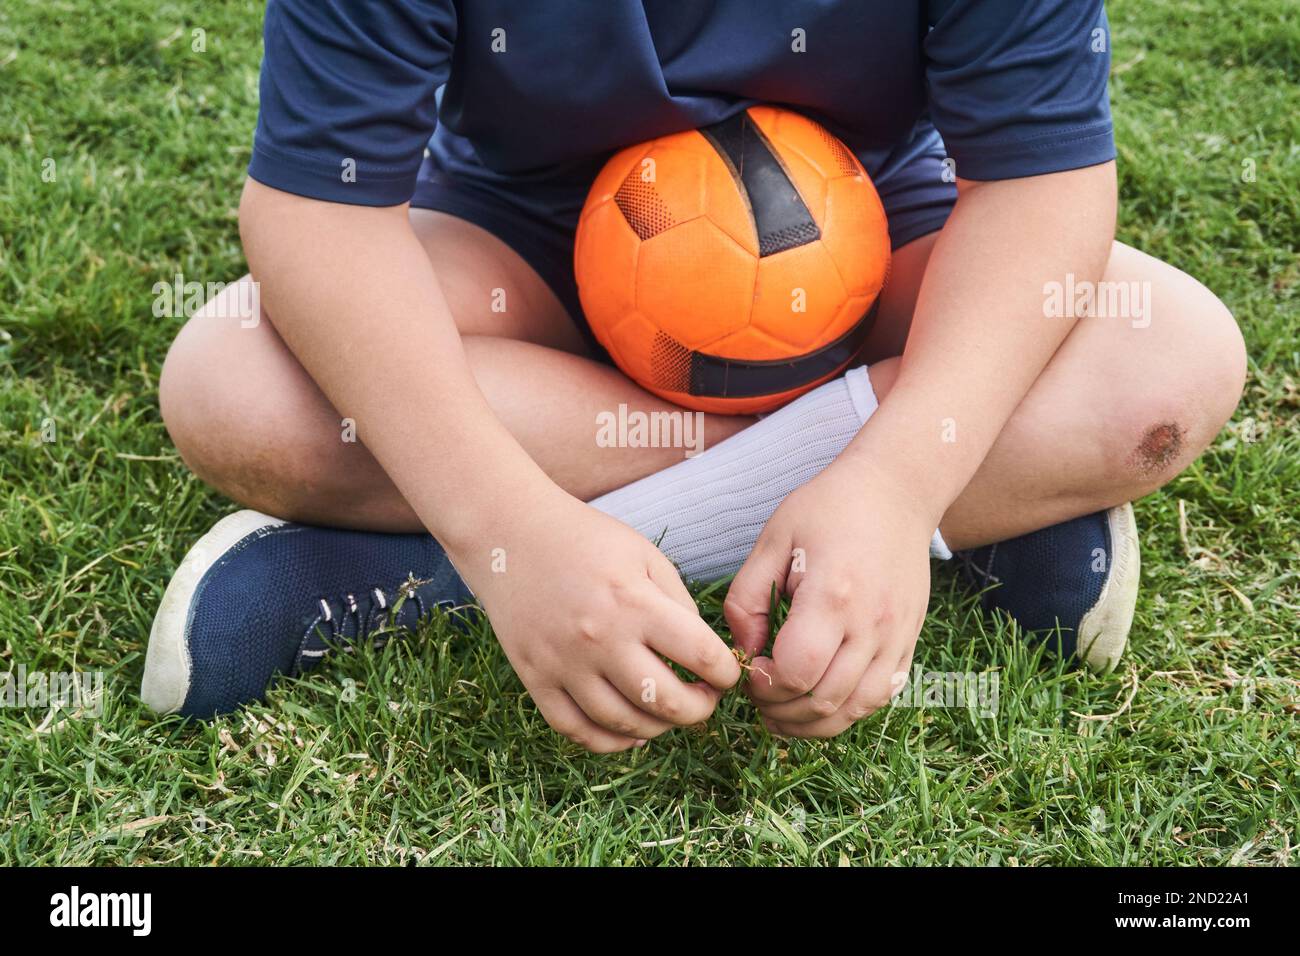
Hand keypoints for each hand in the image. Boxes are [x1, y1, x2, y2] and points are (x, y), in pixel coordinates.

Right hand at [457, 494, 740, 752]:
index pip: (701, 656)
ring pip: (625, 725)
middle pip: (667, 703)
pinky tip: (630, 731)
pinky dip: (610, 742)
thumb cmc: (586, 539)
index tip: (726, 674)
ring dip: (658, 728)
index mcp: (635, 603)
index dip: (726, 673)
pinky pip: (577, 730)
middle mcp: (600, 640)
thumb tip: (702, 656)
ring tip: (667, 713)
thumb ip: (679, 605)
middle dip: (699, 709)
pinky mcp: (535, 678)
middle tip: (703, 699)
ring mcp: (564, 664)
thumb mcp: (645, 555)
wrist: (509, 535)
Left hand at [724, 461, 933, 737]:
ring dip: (813, 723)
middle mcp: (871, 624)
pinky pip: (881, 697)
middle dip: (781, 710)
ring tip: (782, 713)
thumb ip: (747, 600)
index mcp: (832, 596)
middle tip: (757, 696)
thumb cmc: (828, 509)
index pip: (796, 672)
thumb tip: (744, 653)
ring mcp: (897, 637)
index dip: (764, 685)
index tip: (749, 669)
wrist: (896, 492)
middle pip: (824, 701)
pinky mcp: (910, 642)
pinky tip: (819, 702)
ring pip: (855, 709)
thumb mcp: (771, 540)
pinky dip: (847, 712)